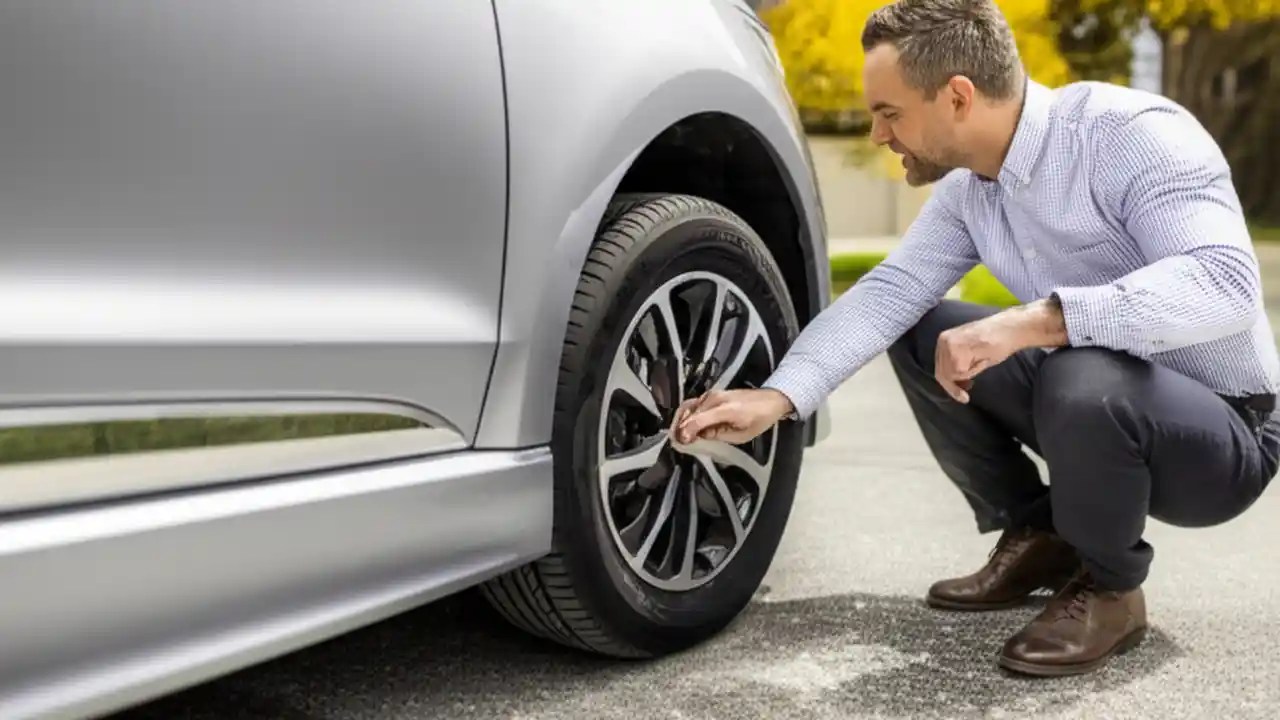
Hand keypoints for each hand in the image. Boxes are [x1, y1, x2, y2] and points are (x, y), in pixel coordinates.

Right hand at [671, 388, 793, 444]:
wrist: (770, 399)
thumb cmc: (760, 418)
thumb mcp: (742, 435)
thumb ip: (719, 435)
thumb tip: (700, 437)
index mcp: (726, 409)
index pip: (698, 420)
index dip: (686, 432)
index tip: (681, 442)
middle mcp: (715, 398)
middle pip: (689, 412)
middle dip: (679, 428)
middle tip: (677, 441)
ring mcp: (712, 394)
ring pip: (688, 407)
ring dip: (681, 421)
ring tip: (679, 435)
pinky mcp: (711, 394)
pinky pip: (693, 404)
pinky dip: (687, 415)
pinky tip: (686, 425)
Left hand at [934, 297, 1067, 402]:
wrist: (1011, 328)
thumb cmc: (997, 340)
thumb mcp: (972, 352)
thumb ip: (959, 364)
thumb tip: (954, 382)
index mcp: (945, 340)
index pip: (940, 367)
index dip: (949, 383)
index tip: (961, 392)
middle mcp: (944, 341)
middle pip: (942, 373)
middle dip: (953, 386)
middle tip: (964, 396)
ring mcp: (950, 345)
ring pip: (952, 374)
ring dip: (967, 375)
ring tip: (981, 361)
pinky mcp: (958, 350)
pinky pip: (961, 372)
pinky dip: (972, 372)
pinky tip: (982, 359)